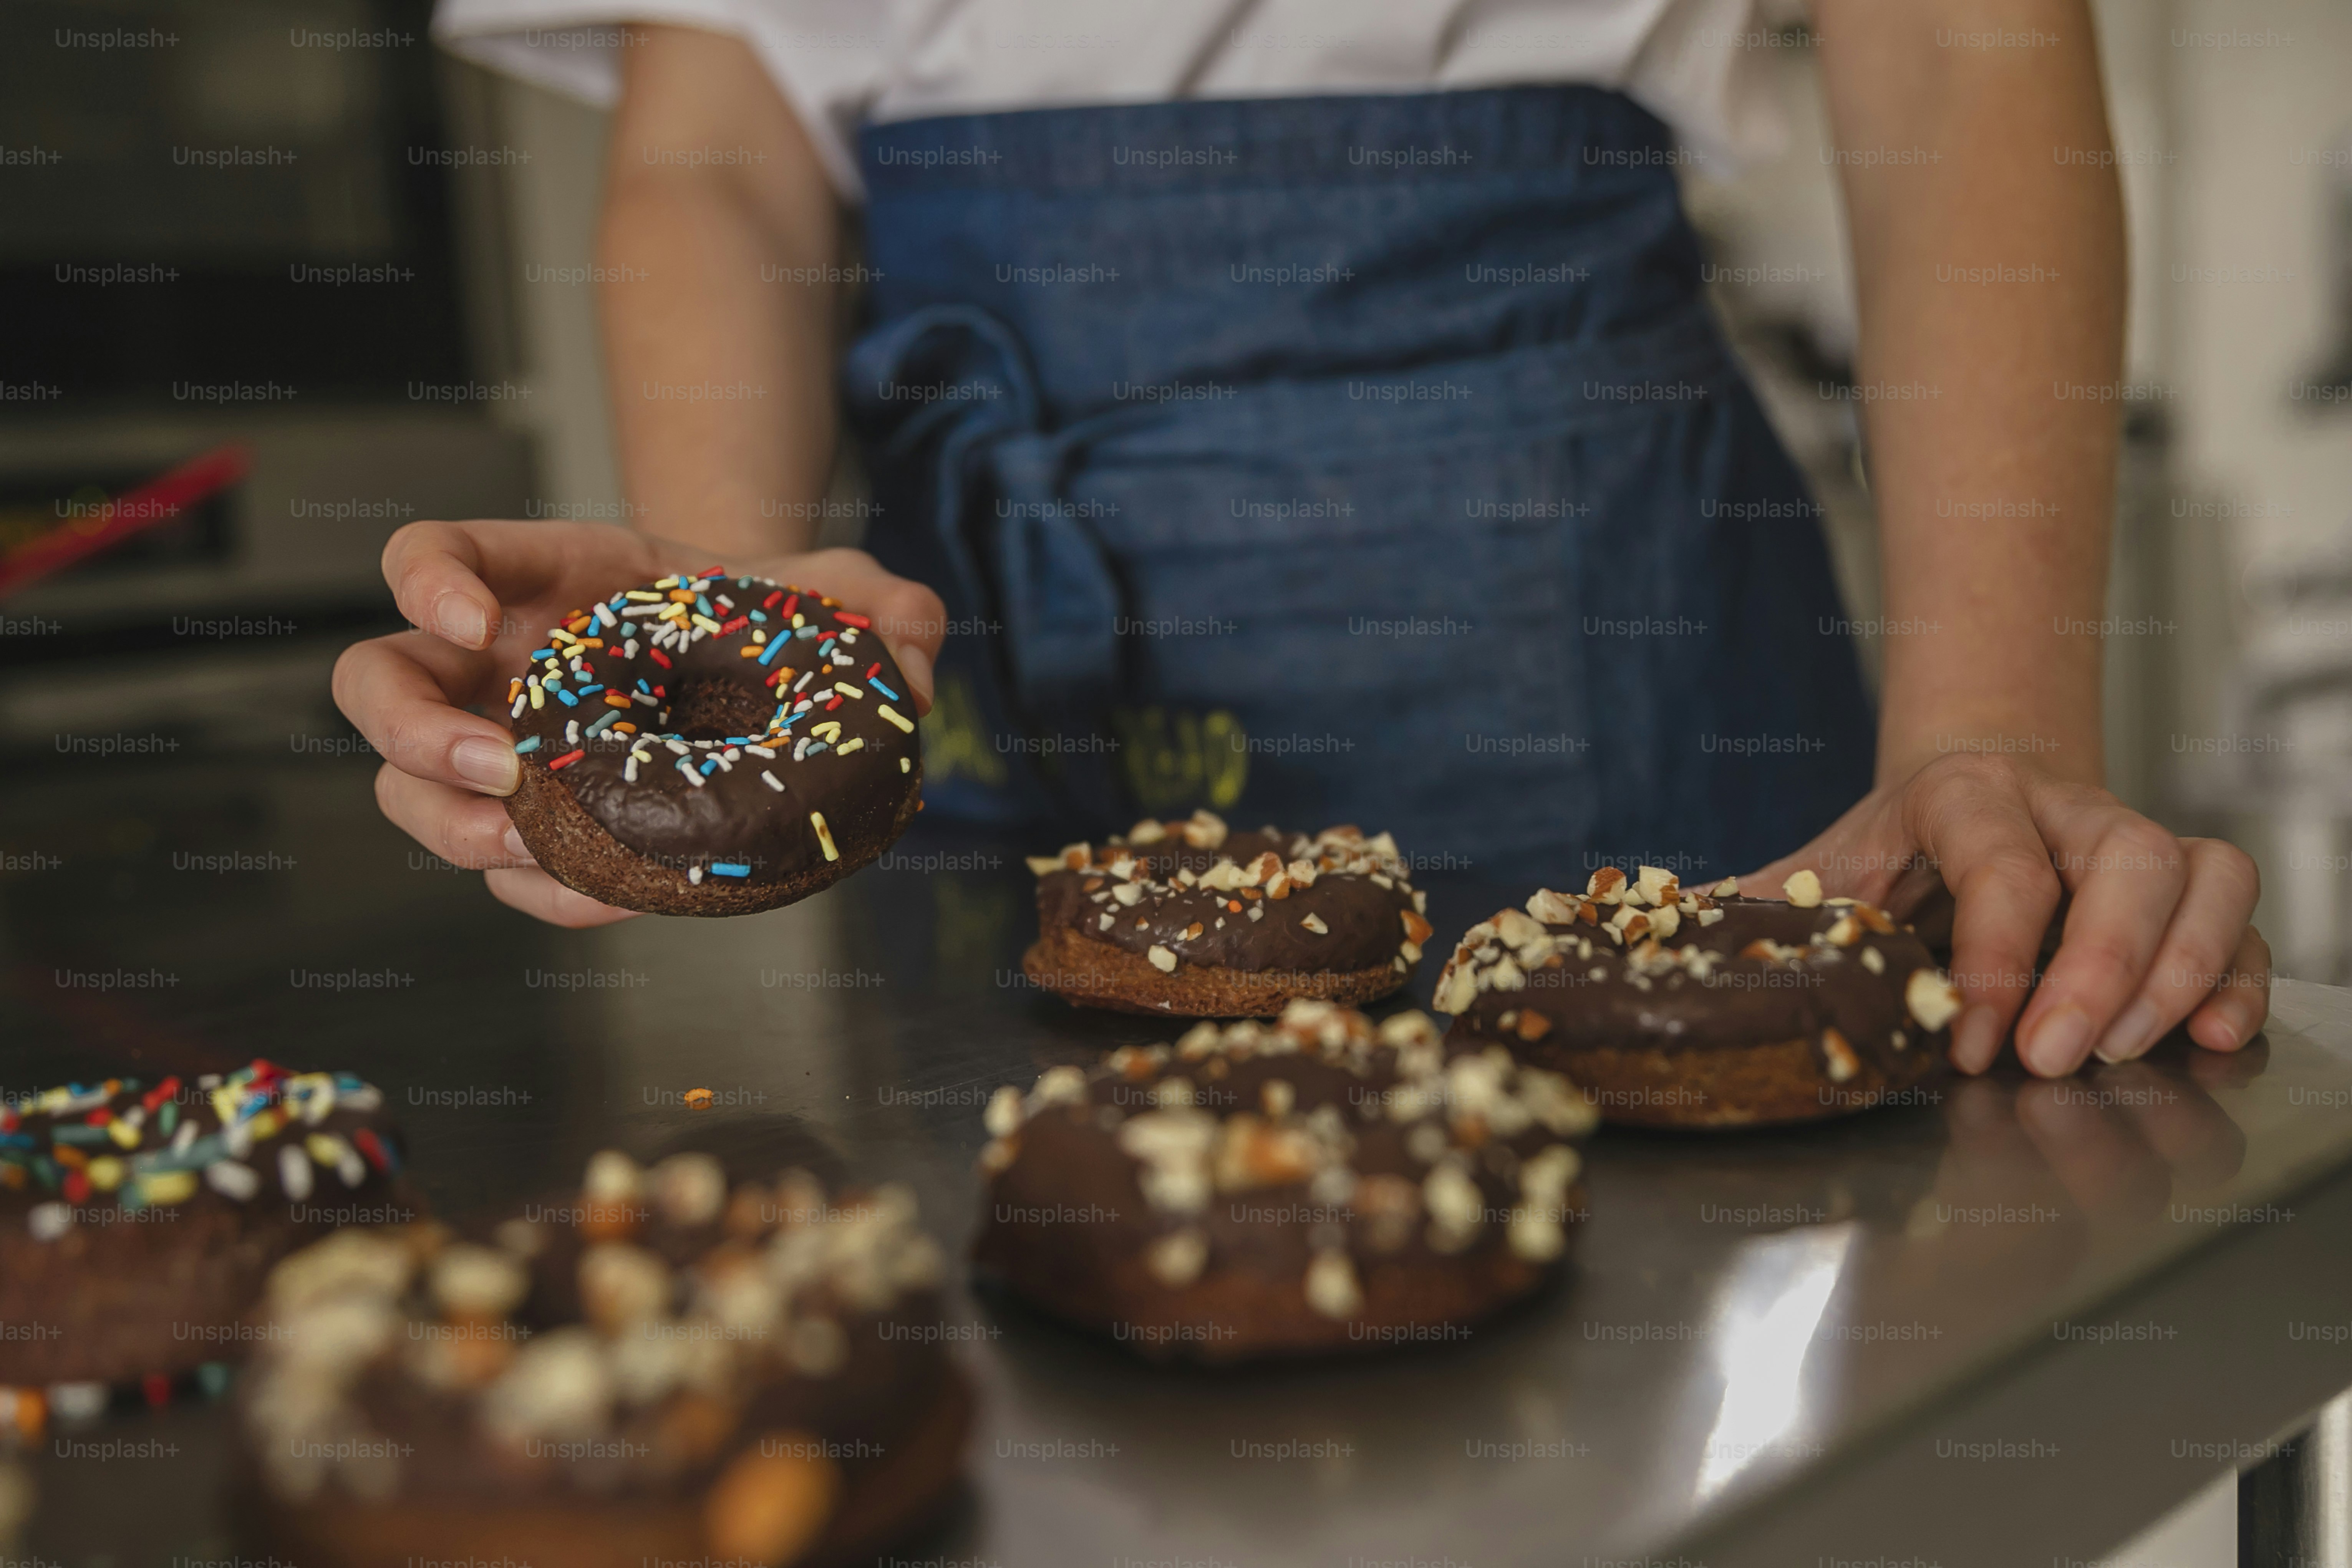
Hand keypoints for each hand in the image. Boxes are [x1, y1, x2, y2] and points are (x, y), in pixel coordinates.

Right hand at [333, 519, 944, 925]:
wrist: (768, 684)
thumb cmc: (768, 623)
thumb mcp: (832, 592)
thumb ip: (881, 603)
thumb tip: (917, 660)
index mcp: (544, 583)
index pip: (432, 556)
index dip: (427, 582)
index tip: (470, 618)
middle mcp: (498, 668)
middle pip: (380, 687)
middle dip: (417, 734)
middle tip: (501, 767)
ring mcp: (503, 751)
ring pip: (413, 793)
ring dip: (456, 830)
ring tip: (531, 850)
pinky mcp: (541, 829)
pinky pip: (504, 872)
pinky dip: (539, 889)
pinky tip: (599, 894)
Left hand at [1745, 755, 2270, 1077]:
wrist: (1966, 789)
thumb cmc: (1890, 848)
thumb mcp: (1822, 866)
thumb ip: (1761, 905)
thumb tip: (1663, 932)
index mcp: (1966, 795)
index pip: (2002, 863)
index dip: (1998, 954)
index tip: (1975, 1039)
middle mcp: (2065, 807)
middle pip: (2124, 864)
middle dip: (2099, 967)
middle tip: (2056, 1057)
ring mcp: (2134, 841)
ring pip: (2199, 875)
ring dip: (2179, 969)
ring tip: (2132, 1048)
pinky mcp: (2182, 886)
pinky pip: (2237, 913)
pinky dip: (2238, 972)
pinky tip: (2217, 1035)